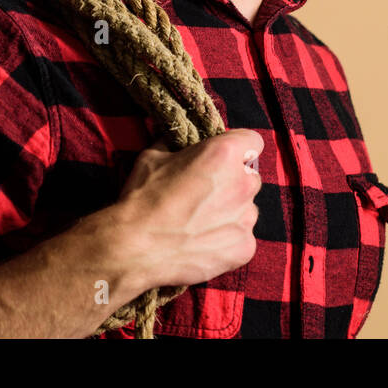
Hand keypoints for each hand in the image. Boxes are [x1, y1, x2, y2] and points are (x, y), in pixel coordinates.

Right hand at [113, 128, 263, 289]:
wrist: (135, 247)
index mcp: (225, 154)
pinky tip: (202, 242)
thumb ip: (177, 145)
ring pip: (247, 209)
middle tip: (205, 193)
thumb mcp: (154, 155)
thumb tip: (179, 140)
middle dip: (233, 181)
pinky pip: (242, 238)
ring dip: (230, 211)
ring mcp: (246, 218)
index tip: (223, 158)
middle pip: (250, 177)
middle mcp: (243, 184)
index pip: (252, 141)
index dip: (237, 147)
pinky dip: (227, 240)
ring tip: (199, 221)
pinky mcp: (244, 247)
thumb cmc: (143, 198)